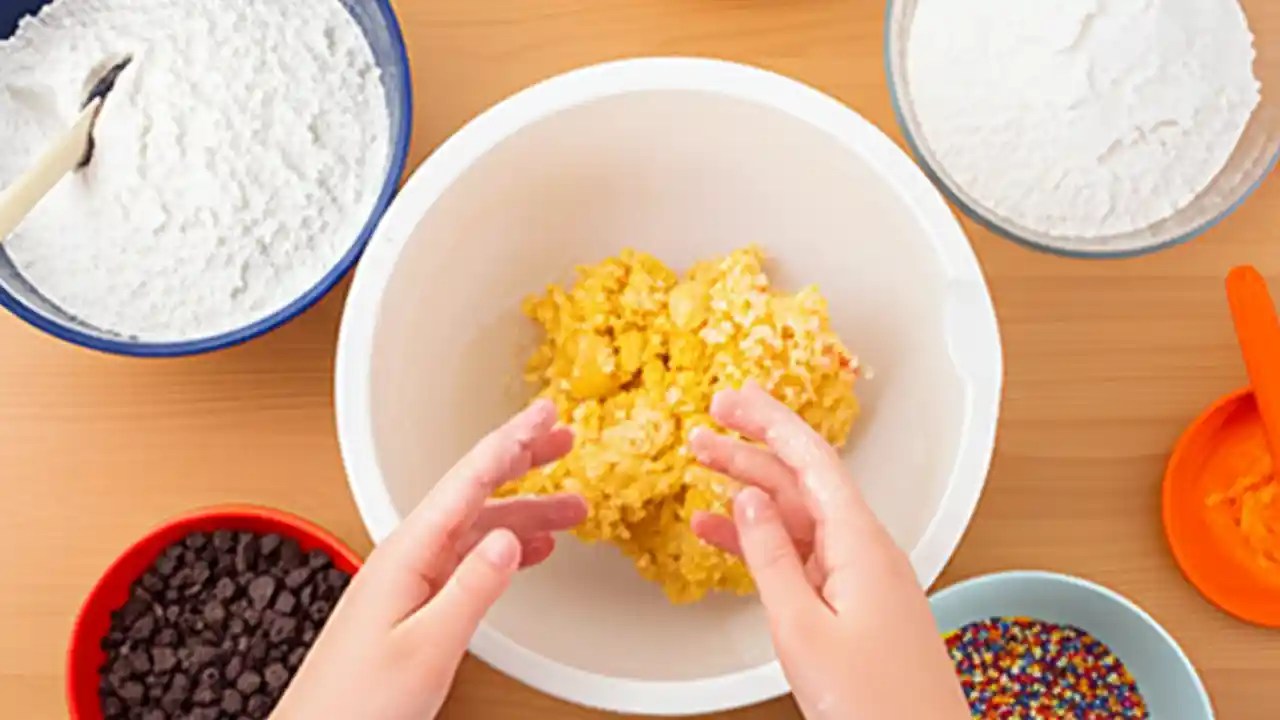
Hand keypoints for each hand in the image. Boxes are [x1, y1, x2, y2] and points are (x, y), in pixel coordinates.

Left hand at [273, 400, 586, 719]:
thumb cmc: (356, 703)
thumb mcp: (426, 646)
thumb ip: (471, 589)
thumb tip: (509, 539)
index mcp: (406, 553)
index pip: (468, 480)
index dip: (511, 441)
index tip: (544, 414)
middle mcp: (405, 556)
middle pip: (472, 491)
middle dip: (520, 460)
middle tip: (562, 437)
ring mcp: (408, 578)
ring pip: (476, 527)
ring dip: (524, 511)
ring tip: (569, 506)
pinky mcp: (412, 602)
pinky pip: (467, 556)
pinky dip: (505, 547)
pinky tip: (528, 551)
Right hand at [689, 383, 968, 719]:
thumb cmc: (876, 703)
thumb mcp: (802, 627)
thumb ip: (771, 559)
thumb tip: (747, 504)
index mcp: (861, 543)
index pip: (812, 459)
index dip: (770, 421)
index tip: (733, 399)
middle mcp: (867, 550)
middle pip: (803, 482)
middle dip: (751, 451)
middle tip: (707, 428)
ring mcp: (863, 577)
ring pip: (800, 517)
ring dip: (750, 493)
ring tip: (703, 471)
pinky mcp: (856, 604)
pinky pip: (805, 556)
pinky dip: (764, 542)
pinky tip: (726, 535)